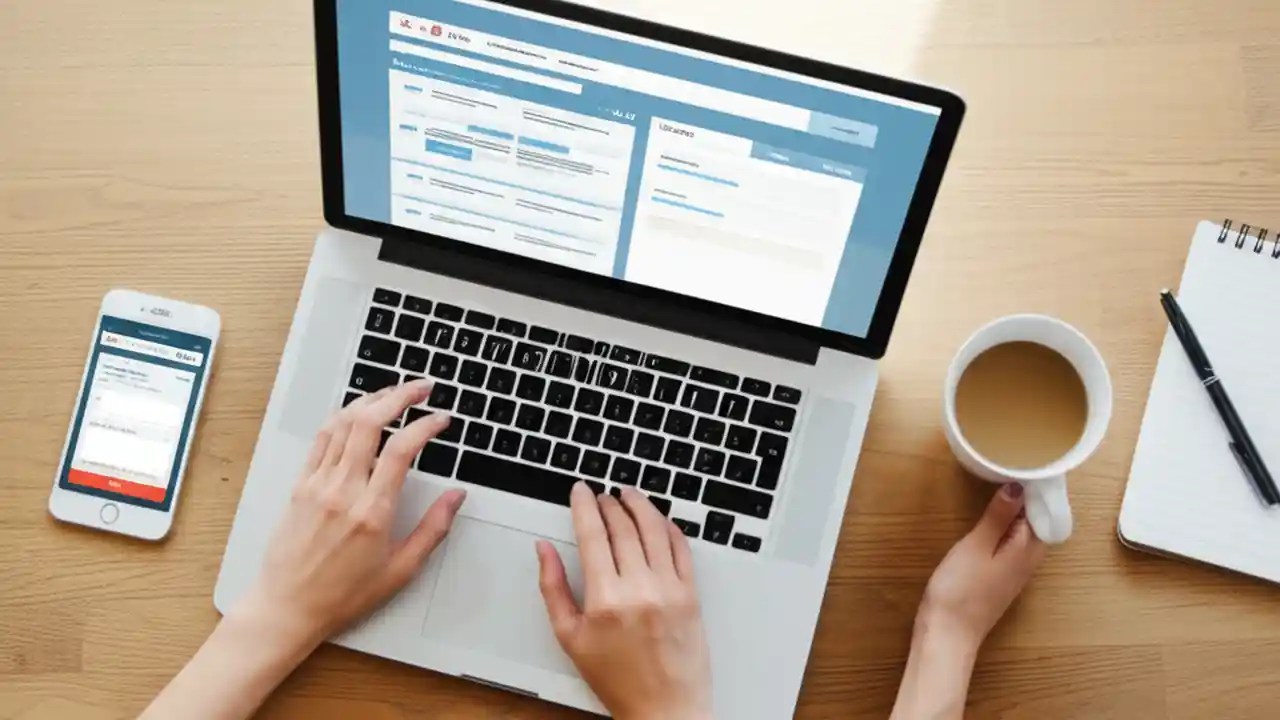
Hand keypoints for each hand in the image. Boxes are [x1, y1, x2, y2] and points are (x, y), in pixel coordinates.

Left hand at [233, 380, 466, 647]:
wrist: (287, 607)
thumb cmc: (342, 595)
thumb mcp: (401, 570)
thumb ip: (433, 529)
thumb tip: (456, 497)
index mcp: (372, 512)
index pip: (402, 449)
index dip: (427, 425)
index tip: (442, 419)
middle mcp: (343, 491)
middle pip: (370, 422)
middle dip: (400, 396)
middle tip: (421, 388)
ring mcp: (317, 484)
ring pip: (343, 423)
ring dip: (371, 400)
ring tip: (393, 393)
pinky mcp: (300, 485)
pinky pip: (321, 439)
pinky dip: (341, 417)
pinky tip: (356, 413)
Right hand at [537, 484, 712, 719]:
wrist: (664, 708)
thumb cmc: (617, 679)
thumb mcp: (570, 637)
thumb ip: (553, 588)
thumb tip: (544, 549)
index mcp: (606, 599)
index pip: (593, 535)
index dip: (584, 506)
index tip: (580, 490)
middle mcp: (640, 589)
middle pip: (623, 527)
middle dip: (610, 503)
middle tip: (602, 494)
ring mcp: (670, 589)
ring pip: (655, 529)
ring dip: (641, 505)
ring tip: (629, 494)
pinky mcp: (692, 594)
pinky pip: (682, 548)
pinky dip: (669, 527)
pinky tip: (659, 520)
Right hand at [889, 484, 1045, 719]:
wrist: (948, 634)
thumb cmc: (960, 589)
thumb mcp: (976, 545)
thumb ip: (998, 516)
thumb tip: (1018, 486)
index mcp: (1028, 549)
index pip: (1045, 509)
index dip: (1040, 485)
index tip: (1032, 458)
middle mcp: (1029, 559)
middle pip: (1039, 520)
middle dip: (1032, 493)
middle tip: (1018, 463)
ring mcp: (1016, 570)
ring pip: (1027, 531)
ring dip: (1020, 508)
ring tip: (1007, 480)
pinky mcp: (1002, 575)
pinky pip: (1015, 542)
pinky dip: (1009, 523)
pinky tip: (995, 514)